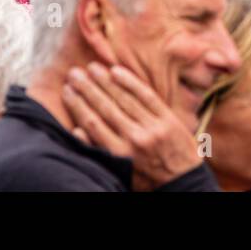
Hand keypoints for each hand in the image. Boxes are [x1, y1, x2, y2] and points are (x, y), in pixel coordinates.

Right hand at [62, 62, 201, 190]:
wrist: (183, 182)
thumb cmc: (146, 178)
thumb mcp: (119, 171)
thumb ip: (99, 151)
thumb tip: (76, 130)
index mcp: (119, 154)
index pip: (92, 124)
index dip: (77, 105)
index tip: (67, 91)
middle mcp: (134, 138)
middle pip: (105, 108)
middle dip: (87, 88)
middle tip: (74, 73)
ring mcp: (152, 126)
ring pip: (124, 99)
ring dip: (105, 81)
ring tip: (92, 67)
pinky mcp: (168, 118)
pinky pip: (146, 95)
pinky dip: (131, 82)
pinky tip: (117, 71)